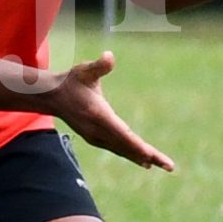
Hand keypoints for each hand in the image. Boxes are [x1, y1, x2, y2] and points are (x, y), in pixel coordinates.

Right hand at [44, 52, 175, 172]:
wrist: (52, 97)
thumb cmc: (72, 81)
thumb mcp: (84, 70)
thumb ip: (99, 66)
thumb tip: (109, 56)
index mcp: (98, 115)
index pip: (121, 133)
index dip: (136, 145)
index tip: (150, 155)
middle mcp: (97, 130)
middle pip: (126, 146)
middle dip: (148, 155)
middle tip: (169, 166)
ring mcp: (95, 137)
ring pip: (122, 150)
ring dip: (141, 157)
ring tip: (161, 164)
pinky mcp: (95, 139)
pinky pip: (117, 149)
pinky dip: (130, 154)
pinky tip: (143, 161)